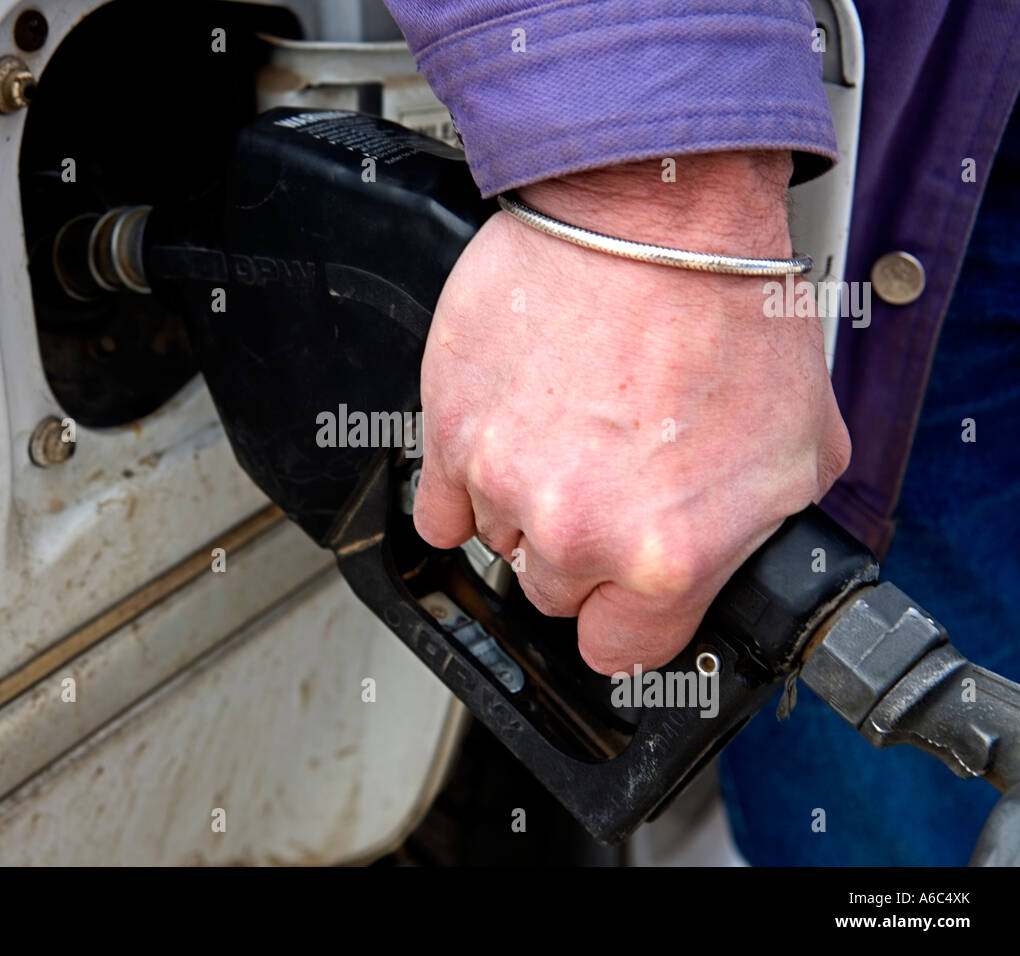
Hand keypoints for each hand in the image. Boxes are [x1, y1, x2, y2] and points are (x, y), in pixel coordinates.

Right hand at [414, 150, 850, 673]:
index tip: (625, 596)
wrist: (652, 211)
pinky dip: (464, 488)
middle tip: (607, 484)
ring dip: (525, 509)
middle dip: (579, 554)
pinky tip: (502, 447)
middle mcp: (575, 528)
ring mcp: (500, 479)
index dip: (628, 620)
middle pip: (554, 595)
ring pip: (497, 542)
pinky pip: (437, 506)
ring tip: (565, 438)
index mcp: (666, 552)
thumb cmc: (727, 309)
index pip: (621, 651)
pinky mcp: (450, 428)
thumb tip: (737, 569)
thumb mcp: (800, 450)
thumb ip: (754, 536)